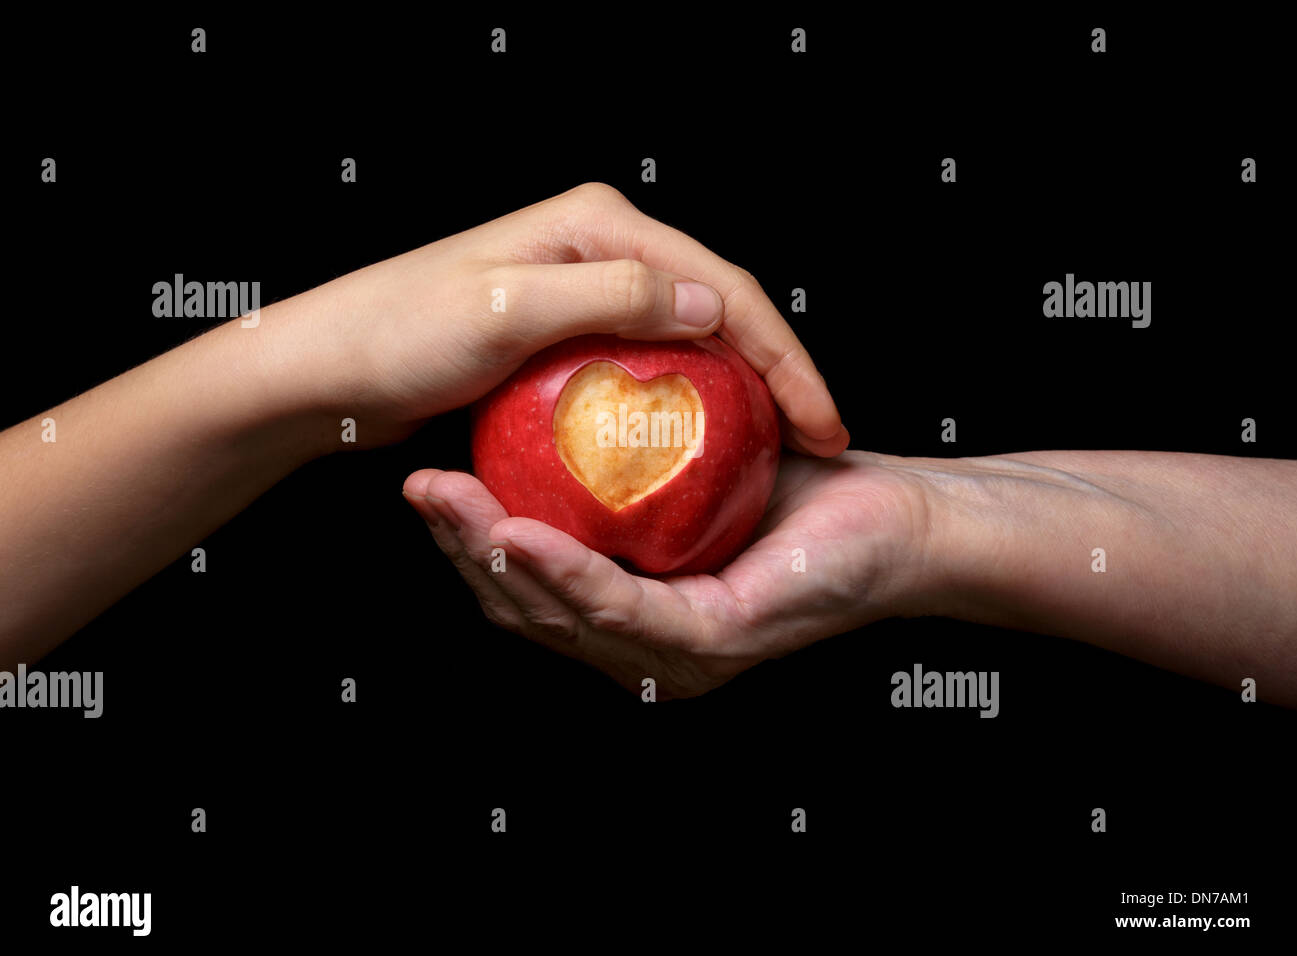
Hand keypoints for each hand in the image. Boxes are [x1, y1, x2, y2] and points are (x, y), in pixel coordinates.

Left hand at [271, 182, 848, 454]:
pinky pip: (648, 369)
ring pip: (691, 340)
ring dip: (743, 390)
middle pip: (717, 307)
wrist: (324, 367)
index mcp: (599, 224)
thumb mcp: (504, 312)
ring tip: (786, 445)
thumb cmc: (396, 335)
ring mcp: (585, 292)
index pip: (720, 285)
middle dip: (779, 371)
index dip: (783, 355)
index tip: (822, 422)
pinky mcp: (567, 336)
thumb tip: (712, 307)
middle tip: (822, 438)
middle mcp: (600, 248)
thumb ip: (612, 298)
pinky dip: (687, 404)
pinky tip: (709, 446)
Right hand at [403, 452, 933, 698]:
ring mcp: (675, 659)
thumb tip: (545, 408)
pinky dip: (564, 570)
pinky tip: (519, 533)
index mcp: (635, 620)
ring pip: (557, 613)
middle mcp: (645, 652)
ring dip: (492, 556)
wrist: (899, 517)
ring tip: (445, 501)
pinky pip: (619, 606)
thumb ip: (620, 465)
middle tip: (416, 487)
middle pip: (526, 609)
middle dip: (461, 548)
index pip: (530, 591)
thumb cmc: (801, 490)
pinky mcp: (708, 647)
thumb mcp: (687, 467)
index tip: (426, 482)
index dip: (468, 542)